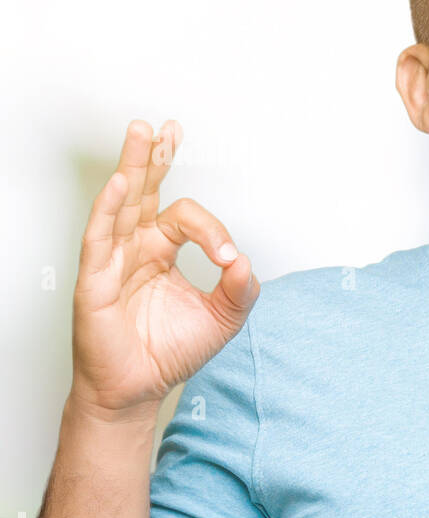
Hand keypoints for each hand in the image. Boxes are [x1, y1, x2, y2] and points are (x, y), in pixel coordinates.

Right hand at [69, 119, 258, 418]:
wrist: (138, 390)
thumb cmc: (171, 351)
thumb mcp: (223, 318)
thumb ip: (239, 288)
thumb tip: (244, 260)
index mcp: (163, 250)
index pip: (187, 218)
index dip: (213, 230)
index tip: (228, 256)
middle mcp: (136, 248)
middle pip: (145, 191)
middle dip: (156, 157)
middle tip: (166, 126)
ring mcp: (112, 261)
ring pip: (122, 204)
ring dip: (133, 167)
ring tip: (143, 132)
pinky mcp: (95, 281)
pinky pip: (100, 238)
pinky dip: (109, 210)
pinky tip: (120, 184)